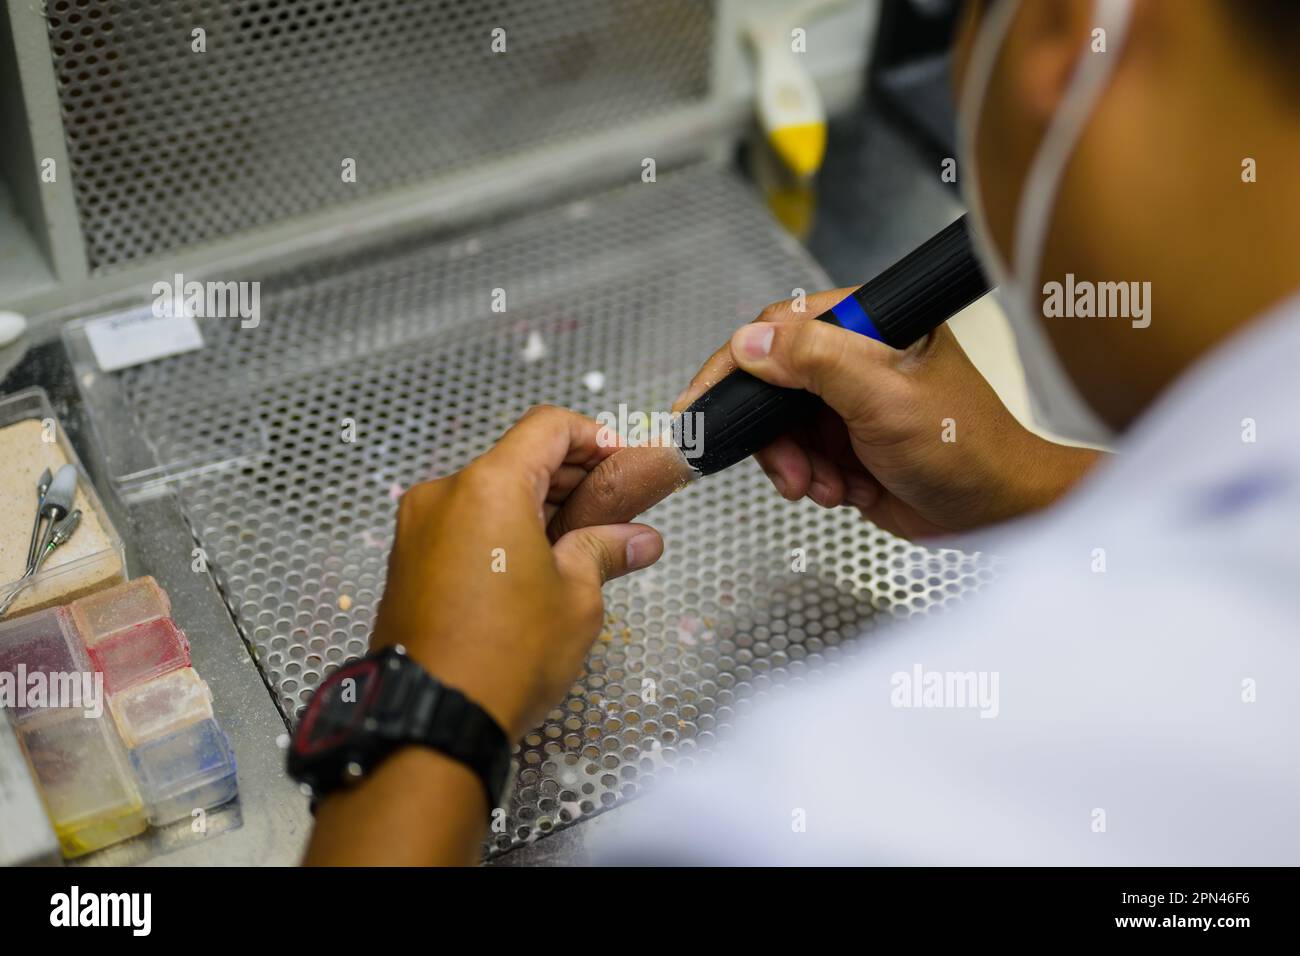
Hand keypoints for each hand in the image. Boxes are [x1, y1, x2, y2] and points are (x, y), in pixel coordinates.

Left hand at [370, 405, 663, 739]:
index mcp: (489, 487)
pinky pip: (463, 526)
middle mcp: (444, 495)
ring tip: (580, 545)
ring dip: (537, 507)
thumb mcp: (576, 599)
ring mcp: (419, 529)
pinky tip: (536, 568)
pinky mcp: (409, 562)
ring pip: (489, 494)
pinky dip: (502, 532)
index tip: (622, 461)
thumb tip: (637, 540)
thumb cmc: (501, 658)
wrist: (432, 717)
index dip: (595, 437)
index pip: (548, 427)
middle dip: (571, 477)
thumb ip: (606, 551)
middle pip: (518, 458)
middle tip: (615, 508)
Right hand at [673, 289, 1100, 537]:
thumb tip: (750, 342)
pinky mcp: (849, 442)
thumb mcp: (884, 398)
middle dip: (772, 434)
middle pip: (772, 384)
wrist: (998, 512)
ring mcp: (850, 401)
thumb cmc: (966, 446)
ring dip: (792, 463)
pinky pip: (801, 458)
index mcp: (868, 323)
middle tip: (785, 467)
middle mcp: (856, 356)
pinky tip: (842, 490)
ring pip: (781, 428)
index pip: (779, 326)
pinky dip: (811, 480)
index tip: (703, 402)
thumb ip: (816, 361)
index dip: (736, 365)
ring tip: (821, 484)